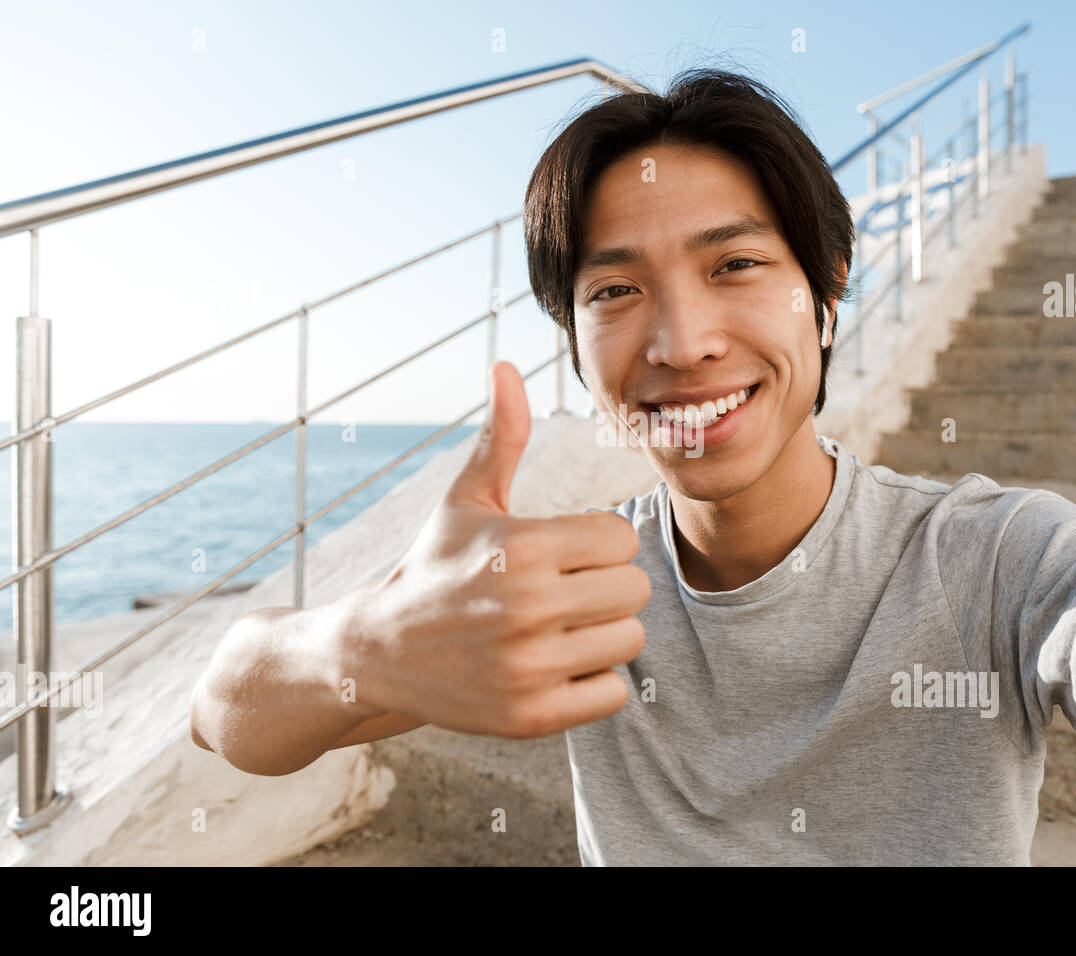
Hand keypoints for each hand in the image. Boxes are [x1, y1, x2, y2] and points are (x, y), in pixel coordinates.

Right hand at [336, 360, 649, 737]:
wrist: (377, 654)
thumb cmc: (433, 567)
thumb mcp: (465, 500)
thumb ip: (501, 436)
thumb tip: (506, 365)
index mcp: (522, 545)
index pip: (622, 538)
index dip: (599, 544)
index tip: (566, 553)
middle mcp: (527, 606)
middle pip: (635, 590)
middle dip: (607, 588)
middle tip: (567, 593)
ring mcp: (528, 666)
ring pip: (630, 641)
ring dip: (603, 635)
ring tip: (561, 629)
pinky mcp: (531, 716)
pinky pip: (613, 694)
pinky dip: (593, 684)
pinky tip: (556, 667)